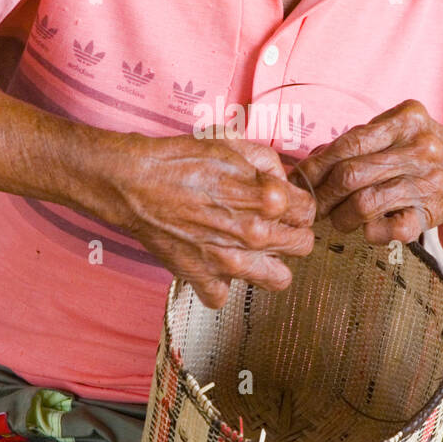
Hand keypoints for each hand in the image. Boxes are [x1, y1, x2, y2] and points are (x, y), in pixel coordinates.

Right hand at [97, 132, 315, 307]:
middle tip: (272, 224)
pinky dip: (219, 284)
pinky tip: (214, 262)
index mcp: (267, 199)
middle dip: (292, 233)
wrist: (134, 182)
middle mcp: (254, 234)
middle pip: (302, 246)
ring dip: (271, 264)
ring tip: (254, 248)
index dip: (298, 203)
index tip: (284, 202)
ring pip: (279, 280)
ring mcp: (229, 262)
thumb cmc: (179, 160)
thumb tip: (284, 178)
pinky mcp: (202, 278)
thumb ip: (267, 161)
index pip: (309, 211)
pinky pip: (224, 297)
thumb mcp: (231, 144)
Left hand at [289, 99, 442, 245]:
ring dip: (341, 217)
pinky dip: (371, 233)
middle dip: (323, 194)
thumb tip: (308, 164)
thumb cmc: (419, 153)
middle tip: (313, 206)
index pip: (349, 142)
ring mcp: (429, 181)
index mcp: (407, 119)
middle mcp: (421, 148)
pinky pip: (392, 229)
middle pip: (352, 174)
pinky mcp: (433, 213)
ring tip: (337, 219)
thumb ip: (356, 142)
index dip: (317, 164)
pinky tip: (366, 229)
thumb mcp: (396, 133)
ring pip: (365, 203)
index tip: (299, 179)